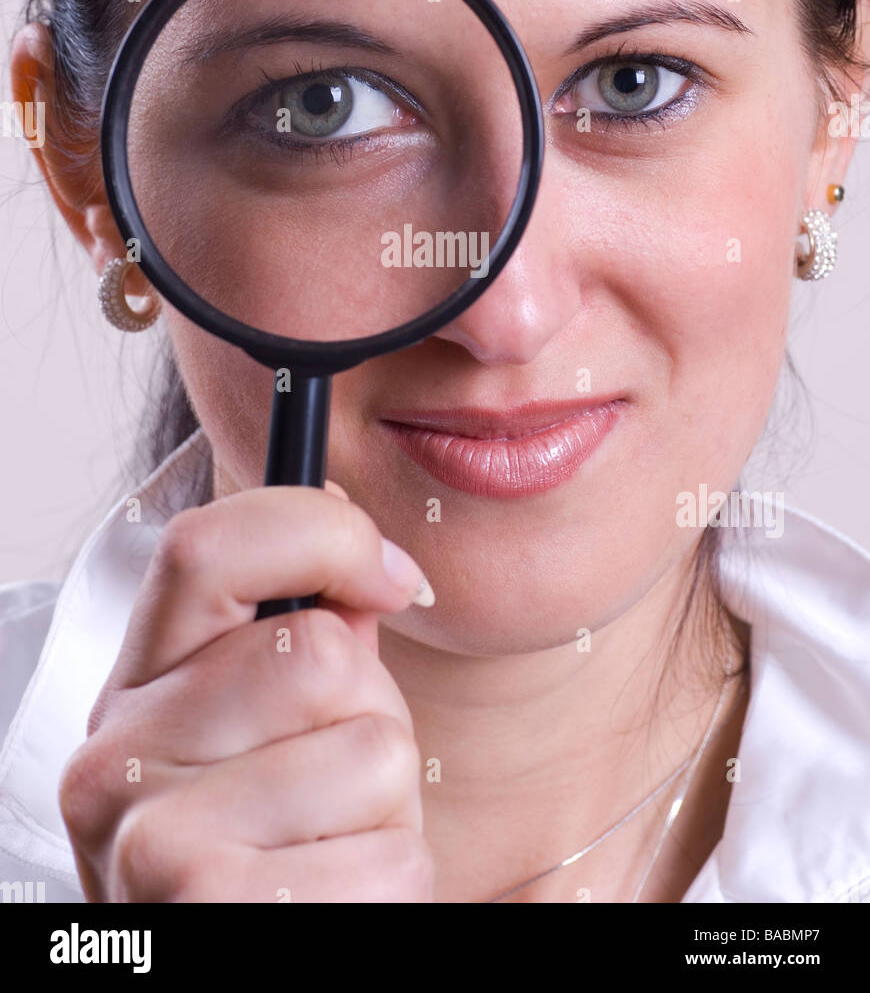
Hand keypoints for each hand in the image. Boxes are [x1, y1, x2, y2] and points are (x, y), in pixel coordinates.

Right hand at [58, 483, 434, 902]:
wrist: (249, 967)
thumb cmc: (281, 852)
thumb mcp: (285, 732)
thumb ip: (313, 639)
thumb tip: (365, 555)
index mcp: (135, 691)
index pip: (204, 546)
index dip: (322, 532)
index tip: (391, 577)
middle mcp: (116, 761)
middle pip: (321, 653)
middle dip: (372, 715)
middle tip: (338, 780)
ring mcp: (151, 851)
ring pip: (371, 752)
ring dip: (388, 810)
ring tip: (331, 848)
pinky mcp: (213, 921)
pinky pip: (389, 858)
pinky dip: (391, 882)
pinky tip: (330, 902)